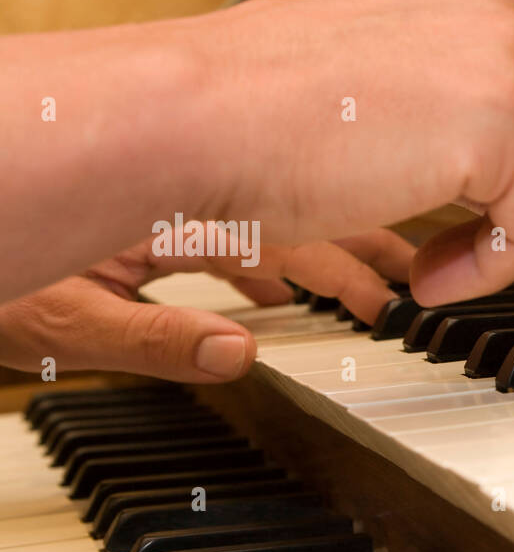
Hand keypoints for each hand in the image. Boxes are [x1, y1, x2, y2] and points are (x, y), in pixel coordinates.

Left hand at [0, 228, 411, 382]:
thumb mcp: (65, 321)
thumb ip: (155, 340)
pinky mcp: (138, 220)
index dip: (345, 269)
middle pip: (291, 215)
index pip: (283, 239)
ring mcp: (157, 203)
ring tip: (366, 278)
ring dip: (319, 249)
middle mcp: (171, 195)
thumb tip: (242, 356)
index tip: (391, 297)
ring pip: (264, 218)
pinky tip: (279, 289)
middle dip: (356, 246)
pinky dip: (263, 259)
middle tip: (410, 276)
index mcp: (164, 213)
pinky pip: (224, 231)